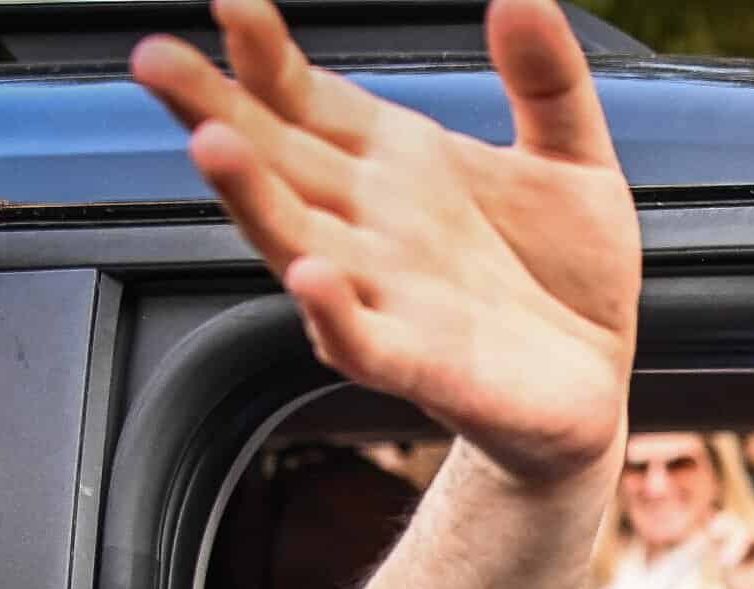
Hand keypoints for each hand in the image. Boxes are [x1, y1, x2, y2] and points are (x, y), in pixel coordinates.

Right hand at [132, 0, 640, 486]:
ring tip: (212, 146)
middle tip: (154, 58)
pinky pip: (361, 341)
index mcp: (396, 163)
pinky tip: (312, 277)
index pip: (307, 98)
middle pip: (275, 158)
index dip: (266, 52)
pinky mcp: (422, 367)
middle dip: (214, 109)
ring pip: (296, 241)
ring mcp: (388, 295)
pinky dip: (332, 313)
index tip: (232, 1)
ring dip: (251, 198)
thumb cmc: (567, 278)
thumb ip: (548, 81)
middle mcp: (373, 225)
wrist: (599, 385)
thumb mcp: (575, 161)